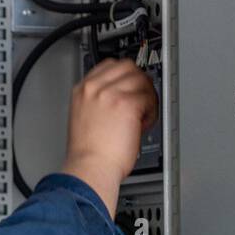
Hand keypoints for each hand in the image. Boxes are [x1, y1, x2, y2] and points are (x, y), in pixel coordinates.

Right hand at [59, 59, 159, 216]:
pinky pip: (149, 97)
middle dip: (138, 82)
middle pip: (127, 66)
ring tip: (142, 116)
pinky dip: (151, 111)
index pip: (108, 65)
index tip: (131, 84)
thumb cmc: (87, 154)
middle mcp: (94, 88)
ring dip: (147, 97)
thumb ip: (97, 103)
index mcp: (82, 91)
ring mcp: (110, 94)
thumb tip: (119, 97)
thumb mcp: (83, 118)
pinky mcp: (127, 103)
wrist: (89, 168)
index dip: (124, 74)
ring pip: (141, 80)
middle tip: (141, 100)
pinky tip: (143, 124)